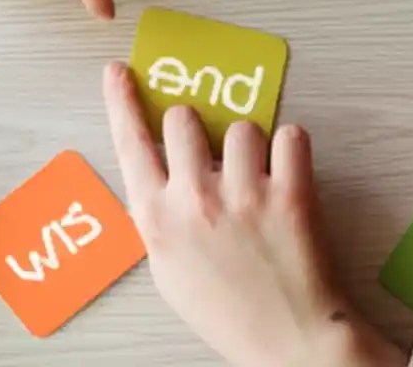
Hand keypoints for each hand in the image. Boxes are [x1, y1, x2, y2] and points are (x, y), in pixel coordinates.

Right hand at [101, 63, 402, 366]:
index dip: (121, 101)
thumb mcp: (168, 269)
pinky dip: (292, 150)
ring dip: (250, 144)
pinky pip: (290, 136)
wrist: (286, 339)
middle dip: (197, 128)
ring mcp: (243, 194)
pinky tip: (288, 174)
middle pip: (182, 118)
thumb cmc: (225, 310)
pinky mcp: (290, 194)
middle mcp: (194, 199)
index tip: (120, 71)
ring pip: (241, 126)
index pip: (129, 143)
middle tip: (213, 154)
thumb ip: (159, 216)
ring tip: (257, 178)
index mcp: (157, 218)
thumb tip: (163, 172)